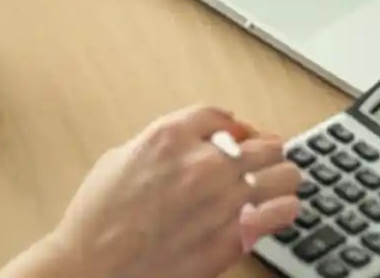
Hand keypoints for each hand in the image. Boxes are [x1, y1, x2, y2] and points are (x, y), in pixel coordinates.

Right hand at [0, 105, 300, 277]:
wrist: (93, 269)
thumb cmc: (96, 222)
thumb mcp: (119, 160)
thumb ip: (161, 144)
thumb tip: (190, 140)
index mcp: (170, 136)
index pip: (223, 116)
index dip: (236, 127)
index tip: (241, 136)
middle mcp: (203, 161)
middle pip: (265, 142)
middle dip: (263, 153)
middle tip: (261, 164)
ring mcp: (224, 198)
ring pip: (286, 172)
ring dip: (280, 178)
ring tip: (273, 188)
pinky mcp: (236, 235)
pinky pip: (284, 210)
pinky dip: (284, 209)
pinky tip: (275, 213)